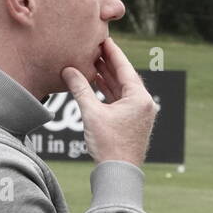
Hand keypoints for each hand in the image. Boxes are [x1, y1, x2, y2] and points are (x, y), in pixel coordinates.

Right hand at [62, 37, 158, 165]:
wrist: (119, 174)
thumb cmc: (109, 145)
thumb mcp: (91, 114)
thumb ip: (80, 89)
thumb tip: (68, 70)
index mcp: (140, 98)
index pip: (124, 68)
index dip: (112, 52)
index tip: (103, 38)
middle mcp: (144, 104)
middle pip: (124, 77)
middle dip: (108, 63)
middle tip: (95, 47)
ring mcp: (139, 114)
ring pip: (122, 89)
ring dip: (107, 77)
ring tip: (92, 62)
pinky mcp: (132, 123)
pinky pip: (120, 101)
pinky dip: (109, 92)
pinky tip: (96, 83)